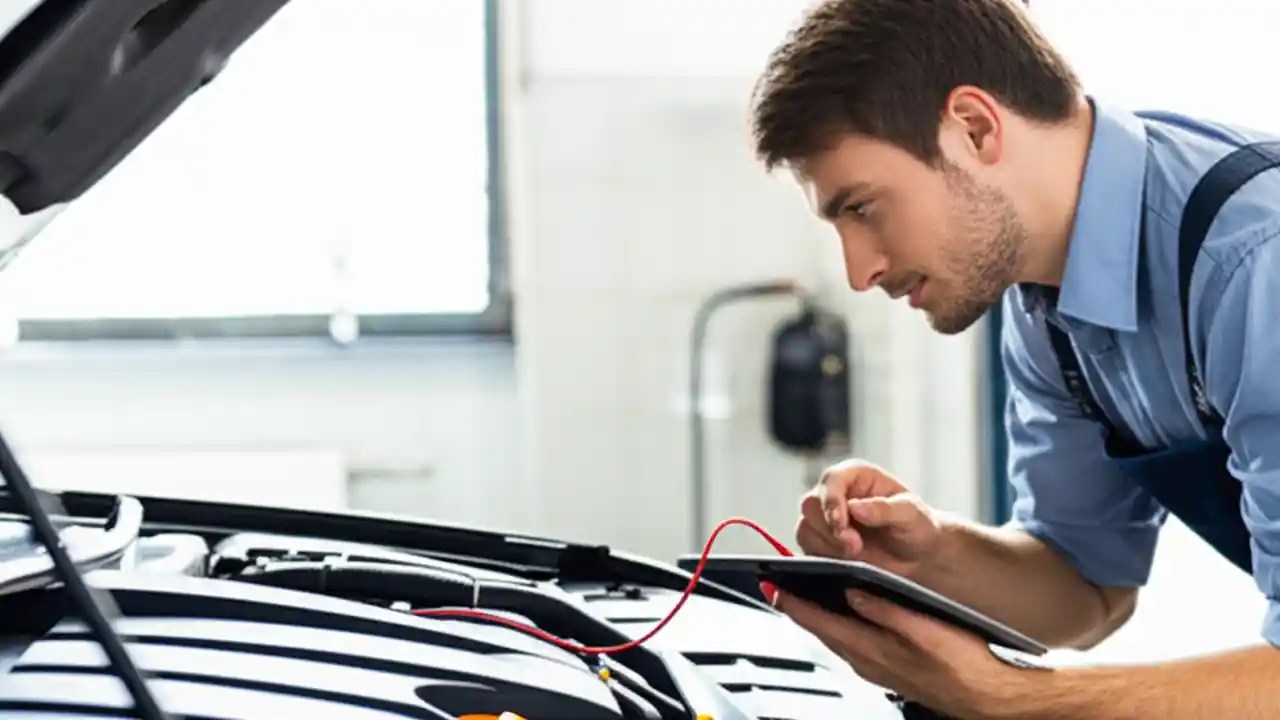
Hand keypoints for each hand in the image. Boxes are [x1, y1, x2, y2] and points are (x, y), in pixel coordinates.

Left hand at [774, 588, 1025, 718]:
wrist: (995, 697)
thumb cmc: (968, 666)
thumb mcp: (927, 628)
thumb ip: (885, 609)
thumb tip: (853, 591)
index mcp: (874, 651)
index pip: (821, 623)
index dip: (794, 603)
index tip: (773, 585)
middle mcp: (870, 664)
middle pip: (823, 632)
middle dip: (800, 608)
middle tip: (779, 586)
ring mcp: (880, 670)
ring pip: (838, 639)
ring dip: (820, 617)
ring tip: (804, 595)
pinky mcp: (892, 670)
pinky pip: (855, 645)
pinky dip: (842, 627)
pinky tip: (846, 615)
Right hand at [796, 459, 941, 577]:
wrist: (917, 557)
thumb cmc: (917, 526)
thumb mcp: (911, 514)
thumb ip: (885, 508)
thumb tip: (855, 507)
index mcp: (856, 475)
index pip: (832, 480)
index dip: (831, 501)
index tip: (842, 524)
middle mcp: (836, 493)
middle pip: (811, 504)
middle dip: (830, 529)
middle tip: (855, 547)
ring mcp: (825, 518)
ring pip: (805, 528)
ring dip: (827, 546)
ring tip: (856, 555)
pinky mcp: (821, 542)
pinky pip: (807, 549)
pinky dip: (824, 558)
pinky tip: (847, 562)